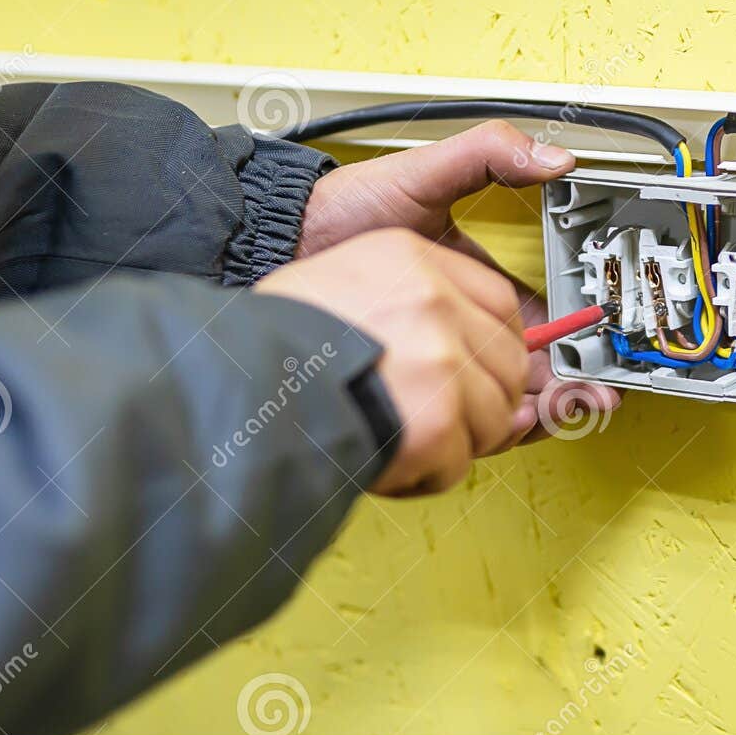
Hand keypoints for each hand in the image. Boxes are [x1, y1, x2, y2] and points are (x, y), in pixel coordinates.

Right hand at [257, 228, 528, 496]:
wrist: (226, 390)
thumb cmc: (268, 349)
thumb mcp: (341, 289)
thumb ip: (421, 316)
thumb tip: (501, 380)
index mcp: (408, 257)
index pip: (499, 301)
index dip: (494, 348)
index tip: (479, 373)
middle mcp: (432, 300)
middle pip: (509, 363)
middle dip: (481, 403)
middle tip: (431, 418)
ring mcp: (440, 359)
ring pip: (493, 417)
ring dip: (452, 444)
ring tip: (394, 437)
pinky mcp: (437, 418)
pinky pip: (460, 462)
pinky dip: (424, 477)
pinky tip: (384, 461)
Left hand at [296, 121, 619, 441]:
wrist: (279, 243)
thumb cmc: (344, 210)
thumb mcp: (422, 173)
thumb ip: (486, 155)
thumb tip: (553, 158)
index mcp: (481, 284)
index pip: (543, 325)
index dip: (577, 347)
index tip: (598, 363)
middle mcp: (465, 325)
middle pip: (533, 370)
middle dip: (565, 389)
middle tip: (584, 400)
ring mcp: (438, 356)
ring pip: (503, 397)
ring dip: (535, 410)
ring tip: (545, 413)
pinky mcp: (410, 379)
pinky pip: (460, 411)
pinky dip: (487, 422)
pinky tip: (500, 422)